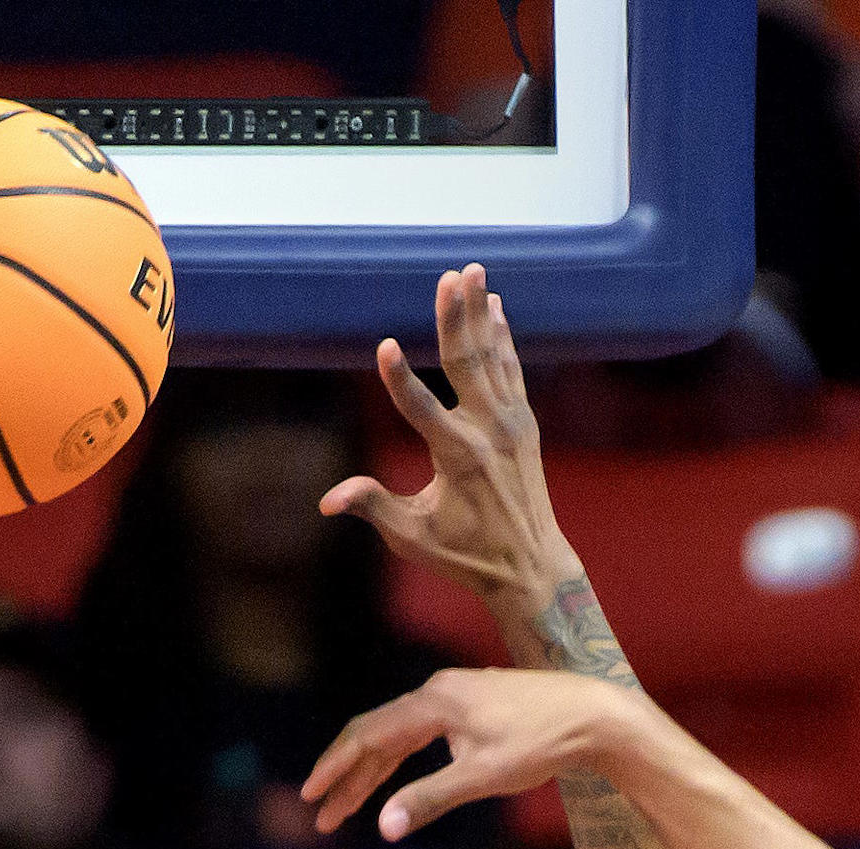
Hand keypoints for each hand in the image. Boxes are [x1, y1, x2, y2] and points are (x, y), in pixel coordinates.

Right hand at [302, 666, 630, 840]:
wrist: (595, 715)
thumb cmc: (542, 743)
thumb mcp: (482, 777)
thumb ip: (429, 799)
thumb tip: (384, 827)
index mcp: (433, 702)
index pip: (368, 735)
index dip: (336, 769)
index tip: (313, 797)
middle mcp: (438, 691)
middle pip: (377, 735)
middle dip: (349, 778)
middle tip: (324, 814)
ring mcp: (456, 695)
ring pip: (401, 736)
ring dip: (374, 771)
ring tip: (350, 804)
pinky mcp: (474, 705)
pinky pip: (423, 733)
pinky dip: (403, 759)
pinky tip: (393, 778)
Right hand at [319, 263, 579, 624]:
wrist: (533, 566)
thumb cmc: (467, 555)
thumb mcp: (414, 537)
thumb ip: (374, 507)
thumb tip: (327, 501)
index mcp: (458, 458)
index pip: (421, 410)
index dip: (399, 380)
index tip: (384, 345)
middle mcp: (488, 433)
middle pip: (466, 365)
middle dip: (455, 318)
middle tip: (450, 275)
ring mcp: (510, 424)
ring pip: (492, 358)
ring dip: (479, 313)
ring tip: (472, 271)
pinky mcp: (523, 422)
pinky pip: (511, 369)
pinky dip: (503, 337)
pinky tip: (494, 307)